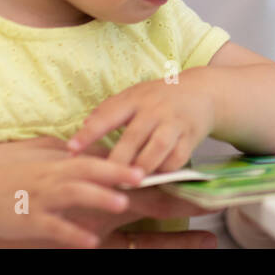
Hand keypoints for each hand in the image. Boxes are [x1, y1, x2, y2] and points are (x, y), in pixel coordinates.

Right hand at [0, 157, 144, 248]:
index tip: (143, 164)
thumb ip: (67, 161)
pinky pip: (53, 227)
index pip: (92, 159)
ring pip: (73, 194)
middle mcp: (52, 178)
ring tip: (122, 204)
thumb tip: (95, 156)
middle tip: (142, 177)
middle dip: (116, 173)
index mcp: (57, 165)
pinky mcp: (29, 220)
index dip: (118, 161)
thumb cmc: (11, 181)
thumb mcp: (40, 165)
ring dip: (98, 198)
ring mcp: (41, 198)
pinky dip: (72, 233)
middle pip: (87, 170)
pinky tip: (90, 242)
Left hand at [67, 75, 214, 172]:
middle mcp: (155, 109)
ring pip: (158, 147)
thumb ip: (109, 110)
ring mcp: (175, 123)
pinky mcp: (191, 136)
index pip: (109, 115)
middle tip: (102, 179)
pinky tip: (154, 176)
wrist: (202, 92)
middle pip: (133, 136)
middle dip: (117, 160)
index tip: (71, 150)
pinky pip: (178, 157)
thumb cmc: (160, 97)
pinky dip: (165, 169)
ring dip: (143, 166)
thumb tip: (83, 127)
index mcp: (136, 99)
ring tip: (129, 182)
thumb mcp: (134, 95)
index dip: (89, 133)